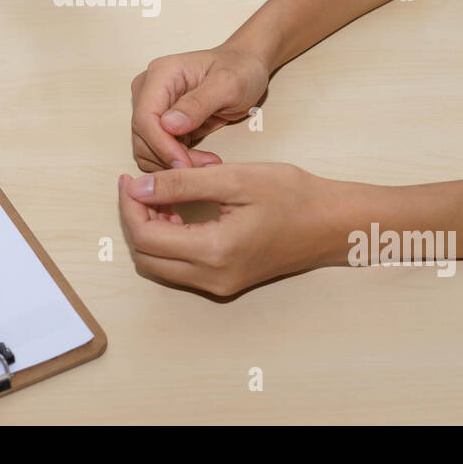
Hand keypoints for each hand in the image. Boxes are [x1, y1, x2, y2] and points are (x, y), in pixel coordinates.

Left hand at [118, 163, 344, 296]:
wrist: (333, 223)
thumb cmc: (293, 196)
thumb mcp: (235, 179)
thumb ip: (183, 183)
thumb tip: (139, 188)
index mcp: (214, 251)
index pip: (146, 236)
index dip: (129, 206)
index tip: (130, 178)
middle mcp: (212, 278)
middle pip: (146, 257)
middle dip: (134, 220)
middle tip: (140, 186)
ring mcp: (219, 285)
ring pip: (160, 266)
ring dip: (150, 233)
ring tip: (160, 197)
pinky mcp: (225, 282)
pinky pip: (180, 269)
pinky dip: (168, 243)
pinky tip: (178, 214)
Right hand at [130, 43, 270, 171]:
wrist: (245, 68)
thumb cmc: (240, 69)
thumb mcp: (228, 84)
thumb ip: (199, 103)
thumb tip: (168, 125)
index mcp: (161, 74)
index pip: (145, 117)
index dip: (161, 145)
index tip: (185, 164)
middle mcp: (149, 91)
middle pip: (142, 137)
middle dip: (171, 158)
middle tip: (206, 165)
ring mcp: (152, 108)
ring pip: (146, 149)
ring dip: (173, 164)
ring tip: (208, 162)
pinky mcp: (159, 124)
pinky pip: (156, 152)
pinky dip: (175, 163)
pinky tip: (201, 160)